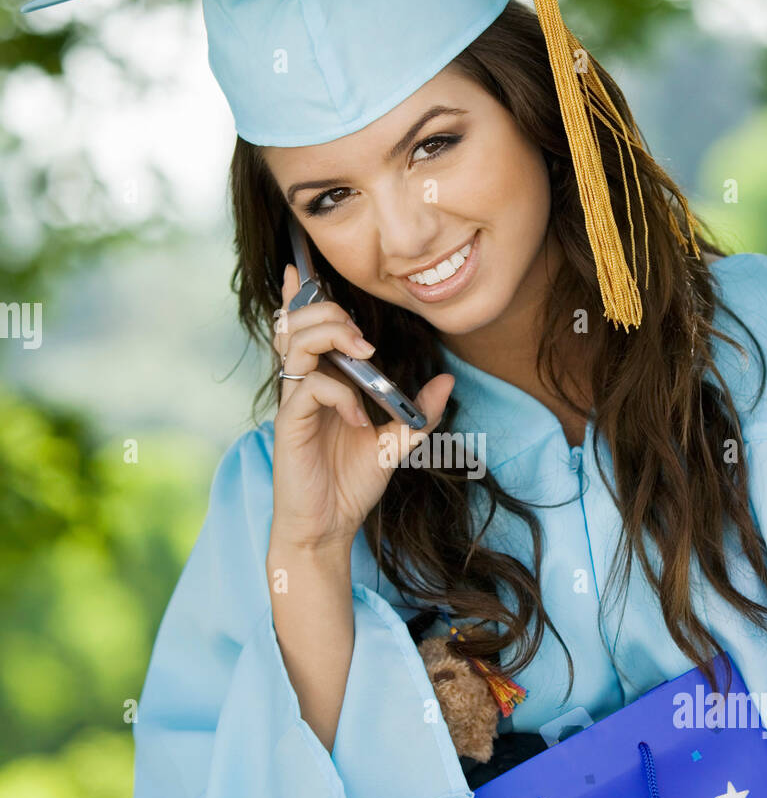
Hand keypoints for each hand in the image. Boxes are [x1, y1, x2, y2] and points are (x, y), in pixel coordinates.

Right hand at [270, 263, 453, 551]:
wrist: (328, 528)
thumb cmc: (350, 485)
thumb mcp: (396, 444)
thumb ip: (418, 412)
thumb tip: (446, 381)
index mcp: (321, 382)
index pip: (303, 327)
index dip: (298, 295)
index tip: (299, 269)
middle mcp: (302, 385)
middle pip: (298, 322)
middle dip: (331, 313)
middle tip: (366, 340)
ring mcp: (294, 402)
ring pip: (295, 342)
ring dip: (332, 336)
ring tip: (364, 356)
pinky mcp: (290, 424)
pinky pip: (311, 386)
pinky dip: (341, 394)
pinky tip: (358, 419)